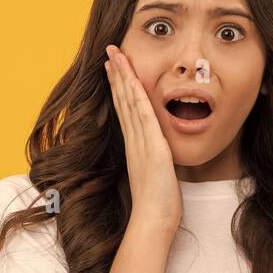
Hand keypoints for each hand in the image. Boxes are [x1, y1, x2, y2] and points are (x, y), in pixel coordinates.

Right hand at [104, 44, 181, 235]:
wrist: (154, 220)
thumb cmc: (158, 205)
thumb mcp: (158, 176)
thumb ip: (158, 162)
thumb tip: (162, 158)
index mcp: (137, 146)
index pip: (126, 109)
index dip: (119, 87)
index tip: (114, 68)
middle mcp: (135, 140)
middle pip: (123, 100)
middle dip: (117, 74)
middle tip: (110, 51)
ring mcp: (142, 143)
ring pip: (130, 103)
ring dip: (123, 77)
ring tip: (116, 55)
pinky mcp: (153, 148)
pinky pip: (144, 116)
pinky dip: (137, 97)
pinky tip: (133, 80)